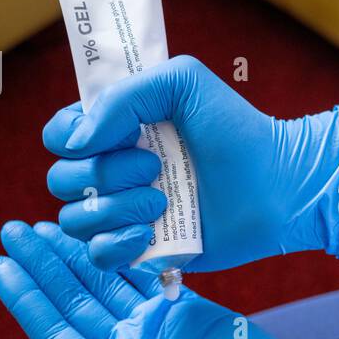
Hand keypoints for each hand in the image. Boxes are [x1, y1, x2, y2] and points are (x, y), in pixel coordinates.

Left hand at [0, 221, 338, 338]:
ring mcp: (154, 329)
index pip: (54, 333)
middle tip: (13, 229)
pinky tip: (101, 232)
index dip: (26, 298)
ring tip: (45, 224)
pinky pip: (145, 275)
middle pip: (72, 300)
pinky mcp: (184, 309)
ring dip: (75, 255)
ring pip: (104, 283)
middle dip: (42, 265)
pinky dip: (122, 254)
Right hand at [43, 55, 338, 271]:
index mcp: (116, 131)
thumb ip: (122, 95)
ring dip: (115, 209)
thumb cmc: (236, 129)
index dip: (73, 137)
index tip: (119, 133)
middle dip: (104, 173)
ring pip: (75, 220)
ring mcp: (126, 213)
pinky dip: (118, 245)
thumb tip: (76, 142)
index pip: (59, 136)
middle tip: (156, 165)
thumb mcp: (181, 82)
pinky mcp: (143, 250)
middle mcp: (114, 172)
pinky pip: (97, 256)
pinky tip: (151, 234)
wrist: (279, 183)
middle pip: (61, 180)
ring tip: (162, 201)